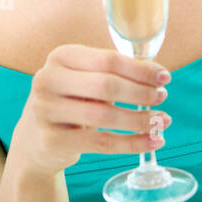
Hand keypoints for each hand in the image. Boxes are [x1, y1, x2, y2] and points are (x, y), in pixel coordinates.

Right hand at [10, 44, 172, 174]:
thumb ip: (114, 73)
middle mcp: (47, 80)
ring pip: (105, 116)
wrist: (35, 140)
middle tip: (162, 97)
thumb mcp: (85, 81)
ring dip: (140, 119)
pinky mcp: (51, 140)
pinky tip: (152, 141)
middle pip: (107, 86)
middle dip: (141, 93)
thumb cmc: (72, 103)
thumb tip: (158, 74)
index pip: (108, 60)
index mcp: (61, 57)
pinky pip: (101, 143)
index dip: (141, 70)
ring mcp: (45, 111)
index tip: (165, 77)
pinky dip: (132, 143)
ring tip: (161, 121)